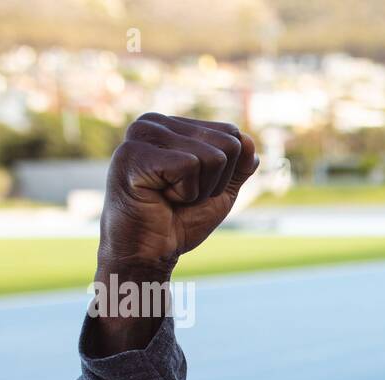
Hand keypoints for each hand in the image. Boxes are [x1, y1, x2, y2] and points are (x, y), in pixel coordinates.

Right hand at [97, 113, 258, 275]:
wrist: (149, 253)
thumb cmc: (179, 222)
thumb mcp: (219, 191)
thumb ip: (238, 166)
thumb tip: (249, 140)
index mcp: (172, 125)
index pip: (231, 133)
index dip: (225, 173)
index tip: (193, 187)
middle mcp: (155, 122)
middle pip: (228, 144)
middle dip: (215, 182)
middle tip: (181, 197)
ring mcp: (142, 134)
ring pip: (214, 157)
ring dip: (200, 190)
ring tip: (169, 197)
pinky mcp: (135, 153)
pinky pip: (190, 166)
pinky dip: (185, 193)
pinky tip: (159, 198)